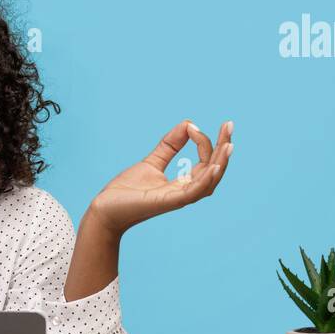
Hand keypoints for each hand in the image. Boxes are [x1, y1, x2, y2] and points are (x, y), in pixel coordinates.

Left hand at [89, 119, 232, 236]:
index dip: (204, 142)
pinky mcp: (167, 202)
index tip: (192, 126)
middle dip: (223, 149)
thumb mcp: (152, 162)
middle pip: (213, 171)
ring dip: (220, 163)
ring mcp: (177, 198)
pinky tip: (213, 166)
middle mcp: (184, 192)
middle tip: (230, 125)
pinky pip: (193, 192)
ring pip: (208, 182)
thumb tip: (188, 123)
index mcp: (182, 184)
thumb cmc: (126, 191)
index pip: (205, 162)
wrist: (104, 209)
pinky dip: (205, 180)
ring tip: (229, 144)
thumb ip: (169, 145)